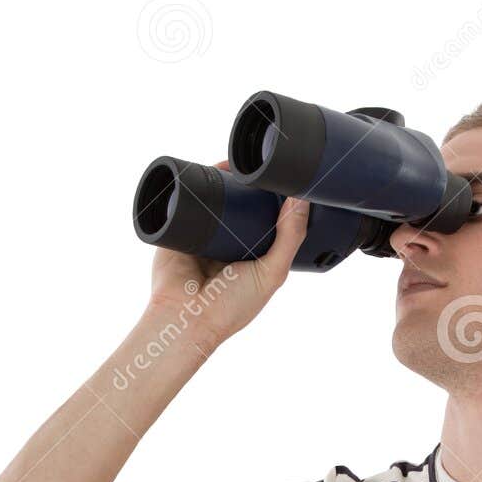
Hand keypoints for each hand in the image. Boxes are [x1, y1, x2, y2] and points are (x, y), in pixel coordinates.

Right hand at [145, 158, 309, 348]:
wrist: (185, 319)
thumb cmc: (230, 308)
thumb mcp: (272, 273)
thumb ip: (290, 238)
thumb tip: (302, 199)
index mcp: (252, 253)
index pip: (266, 217)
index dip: (274, 197)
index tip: (284, 175)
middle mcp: (228, 242)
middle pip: (240, 203)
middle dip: (248, 184)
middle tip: (258, 163)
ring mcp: (203, 234)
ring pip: (214, 197)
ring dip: (221, 179)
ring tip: (234, 162)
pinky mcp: (179, 229)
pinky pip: (184, 201)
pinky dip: (191, 184)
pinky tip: (202, 170)